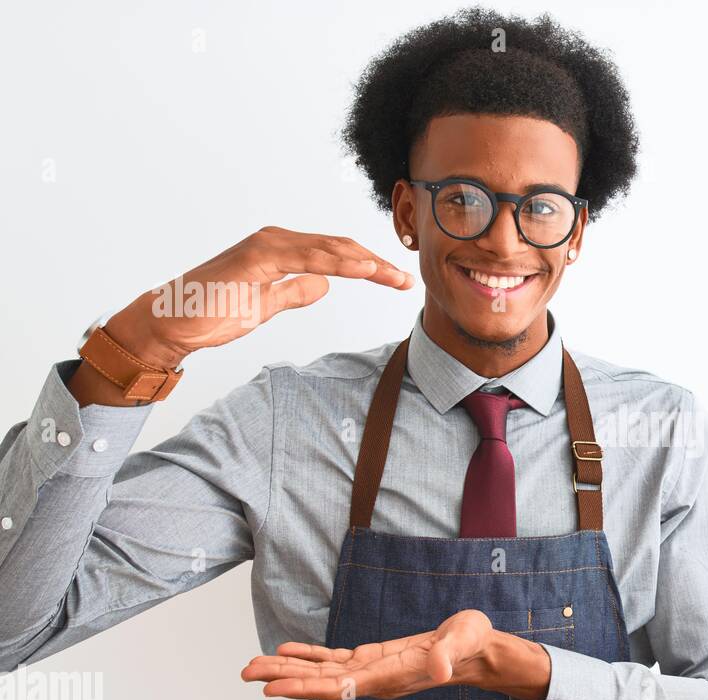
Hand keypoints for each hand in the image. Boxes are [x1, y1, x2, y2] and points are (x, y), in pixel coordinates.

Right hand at [106, 225, 415, 368]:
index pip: (335, 254)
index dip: (369, 265)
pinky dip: (338, 263)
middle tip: (406, 280)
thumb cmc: (213, 312)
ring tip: (394, 276)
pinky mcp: (256, 260)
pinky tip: (363, 271)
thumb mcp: (267, 304)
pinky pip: (306, 259)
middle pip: (339, 247)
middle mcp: (276, 240)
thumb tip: (323, 286)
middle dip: (376, 263)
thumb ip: (294, 292)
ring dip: (365, 263)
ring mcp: (266, 247)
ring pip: (328, 250)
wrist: (172, 322)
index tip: (396, 280)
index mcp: (281, 250)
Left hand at [240, 609, 496, 699]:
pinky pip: (334, 660)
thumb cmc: (471, 642)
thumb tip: (438, 669)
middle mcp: (375, 680)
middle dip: (284, 679)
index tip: (274, 689)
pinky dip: (308, 656)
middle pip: (322, 683)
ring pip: (322, 673)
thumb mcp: (464, 639)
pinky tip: (286, 652)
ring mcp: (372, 671)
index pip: (340, 686)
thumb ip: (449, 654)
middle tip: (246, 674)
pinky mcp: (372, 659)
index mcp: (390, 676)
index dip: (306, 686)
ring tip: (254, 666)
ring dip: (288, 669)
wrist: (476, 651)